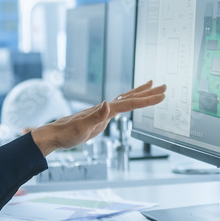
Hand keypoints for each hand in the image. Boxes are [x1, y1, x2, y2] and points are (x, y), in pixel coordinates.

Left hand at [31, 81, 165, 155]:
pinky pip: (120, 106)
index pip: (130, 103)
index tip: (162, 95)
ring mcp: (104, 111)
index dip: (147, 100)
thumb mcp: (82, 128)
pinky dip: (129, 101)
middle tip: (164, 86)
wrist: (55, 135)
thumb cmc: (67, 133)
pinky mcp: (101, 116)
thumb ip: (96, 116)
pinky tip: (131, 101)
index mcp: (105, 110)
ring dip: (140, 93)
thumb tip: (108, 103)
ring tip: (152, 85)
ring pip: (126, 99)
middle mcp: (106, 107)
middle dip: (148, 92)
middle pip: (131, 97)